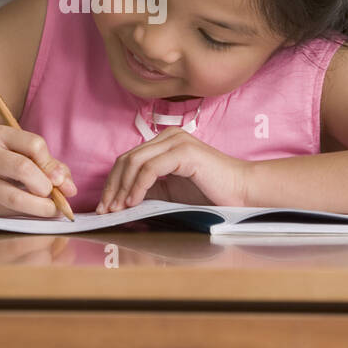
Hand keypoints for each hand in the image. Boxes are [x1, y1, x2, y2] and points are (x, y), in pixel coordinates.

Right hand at [0, 124, 76, 217]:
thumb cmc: (6, 163)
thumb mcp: (24, 153)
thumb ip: (50, 166)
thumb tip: (70, 189)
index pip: (34, 145)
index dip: (51, 164)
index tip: (60, 180)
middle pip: (23, 168)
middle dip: (45, 186)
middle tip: (53, 196)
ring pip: (15, 197)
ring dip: (40, 207)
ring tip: (51, 209)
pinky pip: (9, 212)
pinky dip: (28, 215)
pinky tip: (35, 213)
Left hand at [96, 127, 251, 212]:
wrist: (242, 191)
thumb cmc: (211, 193)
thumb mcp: (171, 192)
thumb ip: (150, 190)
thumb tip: (120, 201)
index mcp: (164, 142)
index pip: (127, 159)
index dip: (112, 183)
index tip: (105, 206)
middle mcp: (168, 137)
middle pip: (126, 159)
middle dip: (112, 186)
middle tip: (105, 210)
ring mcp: (176, 141)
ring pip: (135, 162)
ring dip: (122, 188)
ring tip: (117, 209)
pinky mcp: (184, 152)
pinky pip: (151, 169)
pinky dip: (138, 187)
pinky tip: (134, 203)